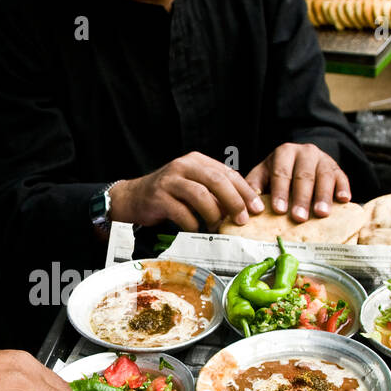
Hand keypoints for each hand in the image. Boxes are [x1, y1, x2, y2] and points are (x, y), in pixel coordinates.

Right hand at [108, 152, 263, 229]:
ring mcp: (169, 180)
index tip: (258, 208)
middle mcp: (183, 166)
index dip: (245, 191)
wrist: (133, 198)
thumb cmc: (168, 195)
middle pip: (216, 180)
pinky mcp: (158, 197)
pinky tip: (196, 230)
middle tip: (243, 219)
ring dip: (213, 214)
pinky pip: (182, 212)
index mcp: (196, 161)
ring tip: (218, 226)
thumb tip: (243, 206)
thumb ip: (215, 191)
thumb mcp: (193, 185)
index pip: (227, 173)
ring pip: (200, 195)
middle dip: (234, 201)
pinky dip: (193, 224)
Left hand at [244, 143, 350, 222]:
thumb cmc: (279, 173)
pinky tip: (344, 200)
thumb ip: (254, 186)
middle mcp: (305, 152)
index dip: (280, 192)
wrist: (302, 159)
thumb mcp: (264, 174)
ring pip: (324, 177)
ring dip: (323, 196)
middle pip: (304, 176)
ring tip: (321, 214)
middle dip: (301, 198)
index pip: (281, 173)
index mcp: (284, 153)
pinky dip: (343, 188)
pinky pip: (342, 177)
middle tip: (299, 217)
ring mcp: (323, 159)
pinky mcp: (338, 168)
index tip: (279, 210)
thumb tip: (245, 207)